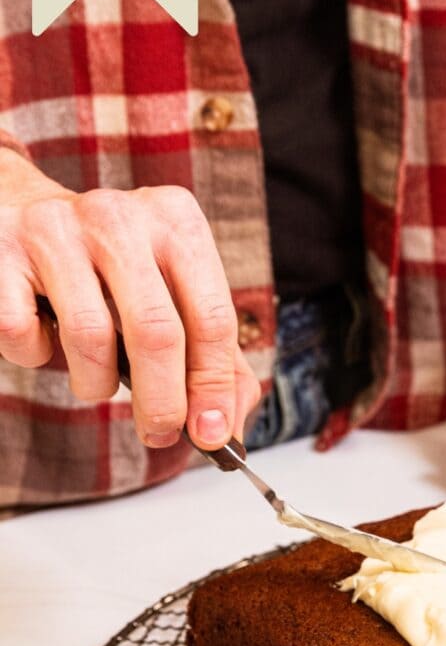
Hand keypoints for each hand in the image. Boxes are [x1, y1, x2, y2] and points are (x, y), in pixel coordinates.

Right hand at [0, 149, 260, 449]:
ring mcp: (56, 227)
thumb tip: (224, 428)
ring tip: (97, 381)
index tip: (211, 434)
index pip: (212, 317)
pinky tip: (44, 338)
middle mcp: (120, 216)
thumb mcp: (169, 293)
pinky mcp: (2, 250)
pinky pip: (23, 333)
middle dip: (162, 401)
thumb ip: (210, 359)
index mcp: (176, 220)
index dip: (214, 386)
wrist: (17, 211)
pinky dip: (35, 356)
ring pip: (89, 337)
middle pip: (156, 331)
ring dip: (96, 383)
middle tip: (159, 433)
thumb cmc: (106, 268)